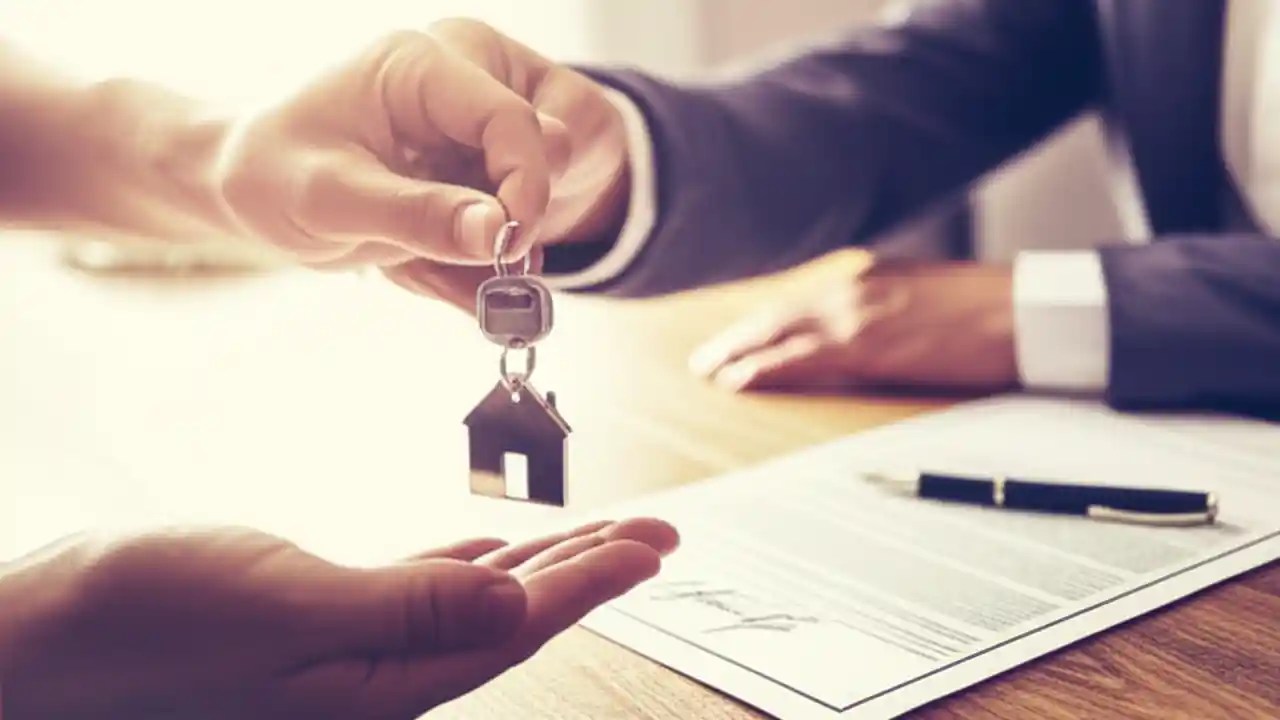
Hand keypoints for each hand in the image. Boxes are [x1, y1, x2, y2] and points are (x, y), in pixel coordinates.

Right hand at [1, 519, 676, 718]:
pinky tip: (490, 553)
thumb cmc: (142, 631)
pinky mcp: (315, 619)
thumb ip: (411, 614)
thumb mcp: (288, 614)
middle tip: (659, 534)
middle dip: (592, 570)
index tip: (658, 545)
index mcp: (387, 683)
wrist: (40, 643)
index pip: (521, 626)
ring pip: (475, 598)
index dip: (597, 581)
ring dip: (542, 562)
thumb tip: (517, 615)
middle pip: (515, 614)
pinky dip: (467, 564)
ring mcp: (349, 649)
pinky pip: (419, 590)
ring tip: (601, 534)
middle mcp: (381, 674)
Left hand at [213, 20, 597, 278]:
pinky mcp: (462, 171)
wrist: (240, 187)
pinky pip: (504, 219)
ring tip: (441, 276)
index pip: (509, 117)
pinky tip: (443, 276)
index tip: (510, 245)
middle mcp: (451, 91)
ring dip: (500, 247)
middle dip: (518, 215)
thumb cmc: (266, 174)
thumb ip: (416, 215)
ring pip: (529, 189)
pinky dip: (484, 260)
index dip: (526, 182)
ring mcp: (459, 133)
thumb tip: (499, 233)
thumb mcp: (329, 199)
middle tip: (486, 270)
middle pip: (541, 146)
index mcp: (420, 70)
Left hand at [689, 261, 1017, 392]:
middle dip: (737, 339)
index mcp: (867, 276)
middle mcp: (854, 288)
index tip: (735, 339)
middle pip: (777, 316)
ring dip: (740, 354)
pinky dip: (768, 368)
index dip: (762, 323)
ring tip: (711, 373)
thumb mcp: (921, 292)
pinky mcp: (871, 346)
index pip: (798, 302)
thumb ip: (879, 305)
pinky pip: (804, 359)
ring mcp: (859, 315)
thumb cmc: (985, 306)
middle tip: (703, 360)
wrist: (1028, 310)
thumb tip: (852, 328)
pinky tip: (742, 379)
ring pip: (780, 335)